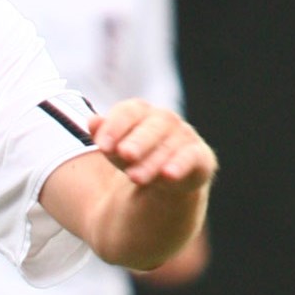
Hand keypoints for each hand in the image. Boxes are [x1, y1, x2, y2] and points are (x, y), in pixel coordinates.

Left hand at [88, 98, 216, 191]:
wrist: (160, 183)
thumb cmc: (132, 159)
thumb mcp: (112, 150)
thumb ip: (103, 136)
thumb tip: (92, 121)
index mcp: (141, 112)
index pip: (129, 111)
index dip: (115, 126)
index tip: (102, 145)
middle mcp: (165, 120)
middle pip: (152, 125)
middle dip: (137, 141)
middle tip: (124, 154)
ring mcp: (185, 137)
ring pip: (170, 144)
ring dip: (152, 161)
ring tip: (135, 177)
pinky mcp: (202, 157)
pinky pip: (193, 157)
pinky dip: (181, 165)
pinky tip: (168, 175)